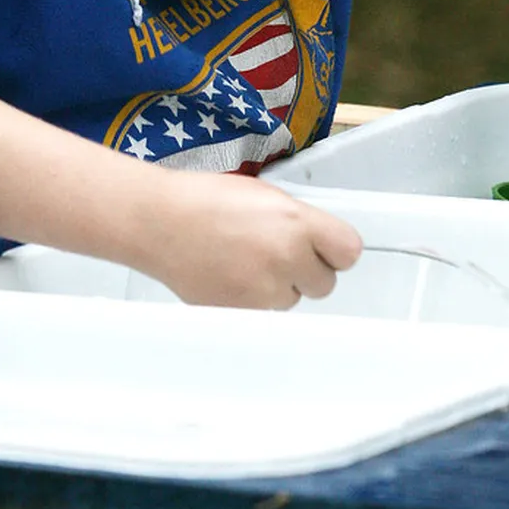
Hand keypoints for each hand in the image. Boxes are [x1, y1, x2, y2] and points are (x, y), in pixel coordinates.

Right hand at [136, 170, 362, 309]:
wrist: (159, 222)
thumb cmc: (205, 200)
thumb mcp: (265, 196)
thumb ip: (299, 220)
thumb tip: (319, 240)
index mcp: (296, 224)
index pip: (349, 251)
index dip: (335, 249)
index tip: (324, 248)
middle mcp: (286, 260)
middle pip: (324, 284)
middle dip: (306, 271)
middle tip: (277, 253)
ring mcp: (262, 292)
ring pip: (291, 301)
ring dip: (278, 287)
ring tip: (245, 261)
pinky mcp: (240, 313)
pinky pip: (263, 313)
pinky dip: (252, 300)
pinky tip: (231, 276)